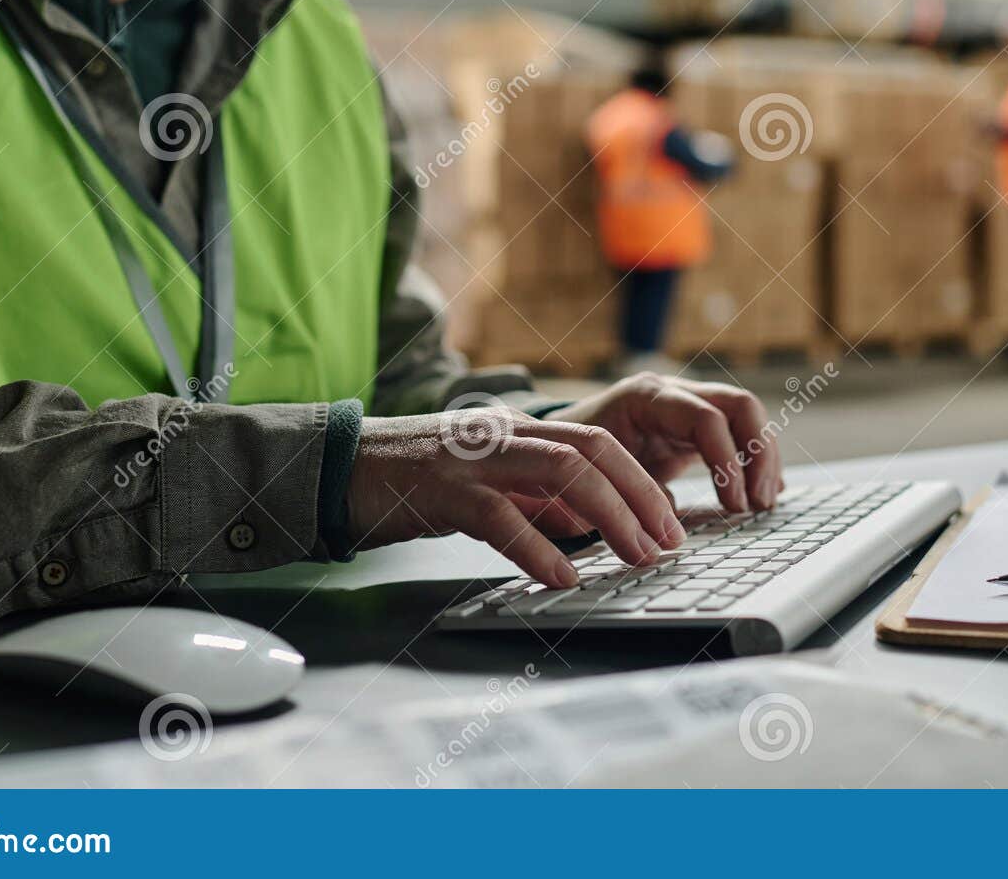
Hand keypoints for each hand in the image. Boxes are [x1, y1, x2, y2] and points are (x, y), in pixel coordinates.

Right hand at [346, 408, 684, 587]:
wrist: (338, 469)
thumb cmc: (412, 481)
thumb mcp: (485, 483)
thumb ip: (533, 498)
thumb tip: (585, 524)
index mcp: (516, 432)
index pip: (597, 442)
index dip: (641, 481)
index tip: (670, 523)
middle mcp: (502, 436)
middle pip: (592, 449)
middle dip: (640, 495)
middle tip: (668, 542)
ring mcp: (472, 459)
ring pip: (560, 470)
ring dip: (609, 515)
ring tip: (636, 556)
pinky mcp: (440, 491)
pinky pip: (501, 517)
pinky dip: (539, 548)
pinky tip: (564, 577)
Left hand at [543, 373, 782, 514]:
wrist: (556, 442)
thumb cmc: (570, 457)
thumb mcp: (593, 474)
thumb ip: (629, 494)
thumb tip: (670, 523)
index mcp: (645, 396)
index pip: (705, 418)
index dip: (728, 461)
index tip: (734, 505)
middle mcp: (673, 393)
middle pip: (740, 406)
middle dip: (758, 455)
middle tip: (759, 503)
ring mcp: (686, 406)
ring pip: (747, 417)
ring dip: (763, 460)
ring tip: (764, 505)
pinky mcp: (694, 428)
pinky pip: (737, 435)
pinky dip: (754, 463)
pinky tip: (762, 495)